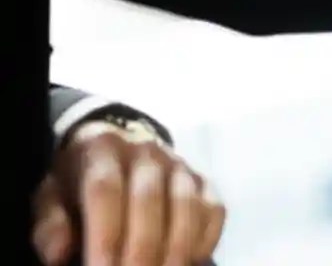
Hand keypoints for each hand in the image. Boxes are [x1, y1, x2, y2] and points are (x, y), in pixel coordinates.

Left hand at [32, 120, 224, 265]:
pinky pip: (214, 210)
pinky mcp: (204, 181)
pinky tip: (190, 262)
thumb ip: (50, 224)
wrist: (117, 144)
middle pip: (148, 199)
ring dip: (176, 248)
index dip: (105, 234)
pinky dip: (205, 240)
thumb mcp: (51, 196)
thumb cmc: (78, 180)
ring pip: (186, 205)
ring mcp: (180, 165)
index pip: (105, 190)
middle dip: (141, 248)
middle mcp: (146, 152)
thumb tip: (60, 254)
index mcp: (101, 149)